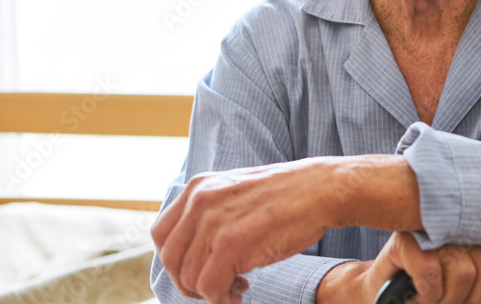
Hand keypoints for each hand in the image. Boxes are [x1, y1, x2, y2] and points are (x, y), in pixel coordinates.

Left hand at [151, 159, 335, 303]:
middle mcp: (199, 201)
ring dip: (210, 293)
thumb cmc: (285, 197)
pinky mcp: (231, 242)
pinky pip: (210, 287)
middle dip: (189, 282)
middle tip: (216, 287)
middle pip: (170, 259)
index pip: (161, 235)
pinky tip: (241, 291)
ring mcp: (213, 221)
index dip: (176, 261)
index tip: (199, 270)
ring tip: (236, 288)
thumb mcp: (235, 193)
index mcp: (197, 188)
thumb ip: (211, 213)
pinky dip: (222, 299)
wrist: (319, 190)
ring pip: (188, 277)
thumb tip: (195, 252)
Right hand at [318, 232, 480, 303]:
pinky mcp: (407, 240)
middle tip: (453, 303)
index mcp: (477, 236)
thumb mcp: (469, 292)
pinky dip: (427, 295)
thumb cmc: (429, 290)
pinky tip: (417, 293)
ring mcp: (431, 231)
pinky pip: (432, 275)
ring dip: (448, 300)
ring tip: (434, 299)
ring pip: (463, 273)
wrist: (384, 293)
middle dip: (475, 301)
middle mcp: (457, 228)